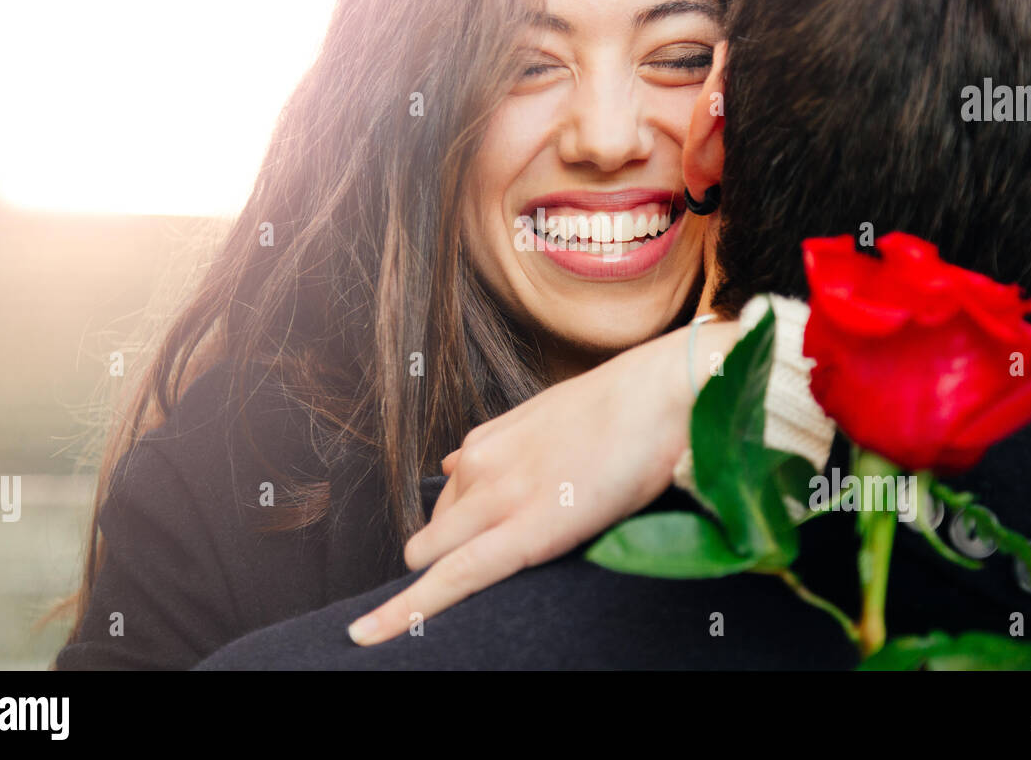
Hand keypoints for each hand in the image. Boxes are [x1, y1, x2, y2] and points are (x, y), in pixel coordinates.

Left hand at [347, 319, 738, 644]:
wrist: (663, 395)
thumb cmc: (624, 410)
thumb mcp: (548, 418)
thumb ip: (502, 445)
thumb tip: (456, 462)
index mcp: (486, 443)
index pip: (444, 504)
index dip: (445, 536)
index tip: (443, 555)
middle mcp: (477, 467)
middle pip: (429, 535)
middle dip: (437, 560)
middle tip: (477, 580)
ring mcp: (495, 499)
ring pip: (429, 558)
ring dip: (428, 583)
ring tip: (434, 613)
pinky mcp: (522, 534)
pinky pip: (451, 581)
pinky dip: (405, 613)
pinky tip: (368, 636)